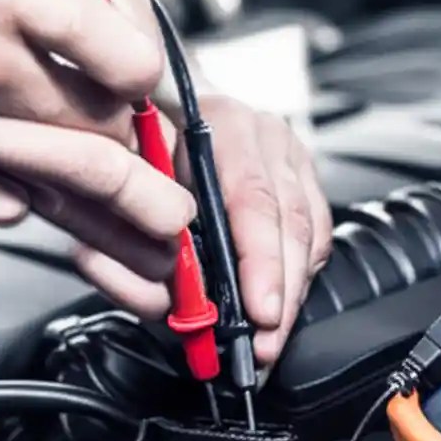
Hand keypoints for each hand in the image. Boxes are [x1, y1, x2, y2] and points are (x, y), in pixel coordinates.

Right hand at [0, 0, 195, 300]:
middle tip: (177, 210)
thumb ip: (85, 9)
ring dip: (113, 222)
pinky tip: (74, 227)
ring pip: (51, 186)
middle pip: (91, 140)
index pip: (116, 56)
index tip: (156, 98)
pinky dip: (39, 208)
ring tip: (154, 244)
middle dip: (145, 181)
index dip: (151, 86)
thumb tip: (141, 71)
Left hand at [77, 96, 332, 367]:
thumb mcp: (123, 173)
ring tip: (271, 336)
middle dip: (281, 290)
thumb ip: (131, 231)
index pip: (252, 199)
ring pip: (309, 232)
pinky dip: (300, 274)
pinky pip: (316, 233)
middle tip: (266, 341)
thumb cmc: (142, 137)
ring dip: (291, 292)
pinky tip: (282, 304)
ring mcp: (290, 155)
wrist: (161, 99)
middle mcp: (264, 136)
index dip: (260, 261)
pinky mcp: (303, 177)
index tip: (259, 309)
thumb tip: (148, 289)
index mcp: (219, 125)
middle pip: (290, 222)